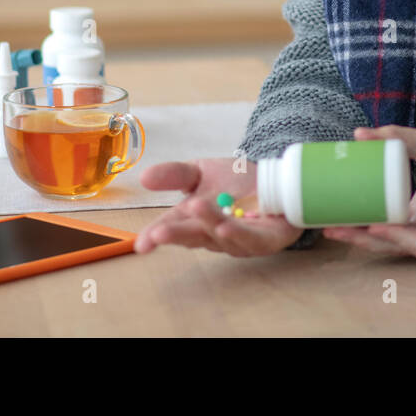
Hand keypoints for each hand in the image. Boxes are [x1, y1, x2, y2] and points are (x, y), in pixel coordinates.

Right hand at [134, 157, 303, 256]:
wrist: (274, 180)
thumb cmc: (234, 181)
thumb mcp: (200, 171)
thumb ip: (174, 174)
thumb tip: (143, 177)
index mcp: (195, 221)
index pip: (172, 228)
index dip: (155, 236)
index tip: (141, 243)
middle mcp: (214, 235)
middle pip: (193, 236)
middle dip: (177, 234)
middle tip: (159, 232)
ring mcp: (239, 241)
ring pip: (221, 236)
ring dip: (208, 223)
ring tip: (196, 208)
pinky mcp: (265, 240)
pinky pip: (251, 240)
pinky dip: (238, 234)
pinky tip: (225, 225)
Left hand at [322, 125, 415, 259]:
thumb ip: (399, 136)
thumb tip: (359, 134)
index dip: (396, 239)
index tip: (373, 225)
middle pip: (398, 247)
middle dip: (364, 241)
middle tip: (333, 228)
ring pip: (393, 244)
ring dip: (363, 239)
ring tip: (331, 228)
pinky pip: (394, 234)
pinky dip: (372, 231)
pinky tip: (348, 222)